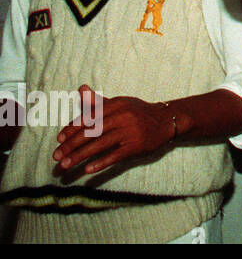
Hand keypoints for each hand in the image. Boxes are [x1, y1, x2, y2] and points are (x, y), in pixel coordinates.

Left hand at [53, 85, 174, 175]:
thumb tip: (81, 88)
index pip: (88, 117)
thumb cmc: (138, 112)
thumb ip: (97, 101)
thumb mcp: (119, 104)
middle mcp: (122, 116)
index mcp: (116, 104)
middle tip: (56, 156)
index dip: (72, 129)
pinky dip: (101, 163)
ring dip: (80, 156)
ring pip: (100, 144)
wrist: (167, 120)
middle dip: (71, 145)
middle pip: (91, 132)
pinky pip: (116, 155)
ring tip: (66, 165)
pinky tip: (88, 170)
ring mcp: (130, 131)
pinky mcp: (137, 145)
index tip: (59, 140)